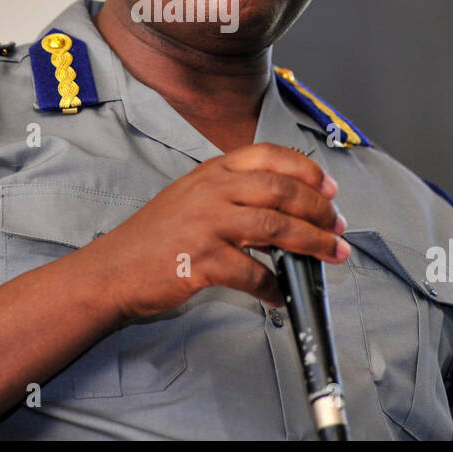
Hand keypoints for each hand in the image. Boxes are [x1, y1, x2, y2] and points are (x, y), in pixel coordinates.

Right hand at [87, 143, 348, 318]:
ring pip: (277, 226)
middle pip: (282, 190)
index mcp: (212, 171)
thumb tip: (284, 207)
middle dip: (320, 210)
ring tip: (332, 255)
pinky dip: (273, 287)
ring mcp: (208, 223)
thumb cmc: (155, 238)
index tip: (329, 188)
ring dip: (313, 243)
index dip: (307, 170)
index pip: (270, 156)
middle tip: (338, 227)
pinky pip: (254, 273)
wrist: (113, 269)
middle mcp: (212, 190)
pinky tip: (280, 295)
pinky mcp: (204, 259)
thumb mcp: (191, 196)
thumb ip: (232, 192)